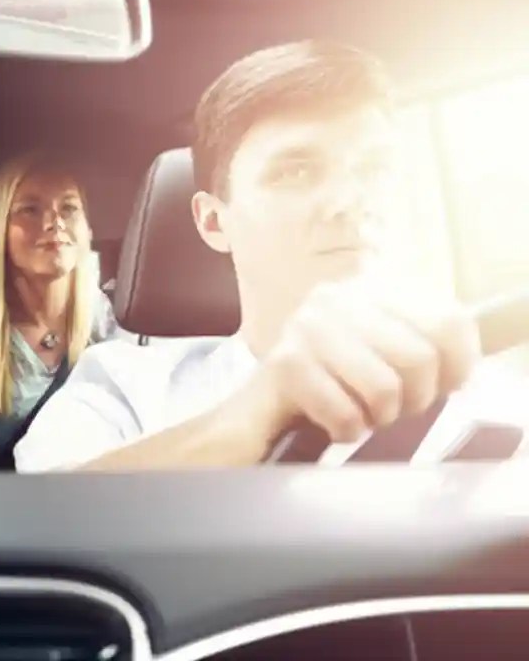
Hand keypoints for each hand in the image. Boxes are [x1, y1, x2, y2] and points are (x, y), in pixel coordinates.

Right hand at [250, 280, 481, 446]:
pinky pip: (344, 412)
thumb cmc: (336, 379)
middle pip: (420, 358)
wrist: (255, 403)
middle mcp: (338, 298)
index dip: (457, 367)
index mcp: (373, 286)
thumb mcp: (387, 348)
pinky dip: (348, 430)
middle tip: (396, 407)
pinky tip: (337, 423)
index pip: (449, 322)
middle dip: (416, 399)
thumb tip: (461, 372)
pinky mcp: (284, 364)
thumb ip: (431, 345)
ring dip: (381, 416)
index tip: (440, 386)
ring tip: (366, 413)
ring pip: (384, 388)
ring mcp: (307, 327)